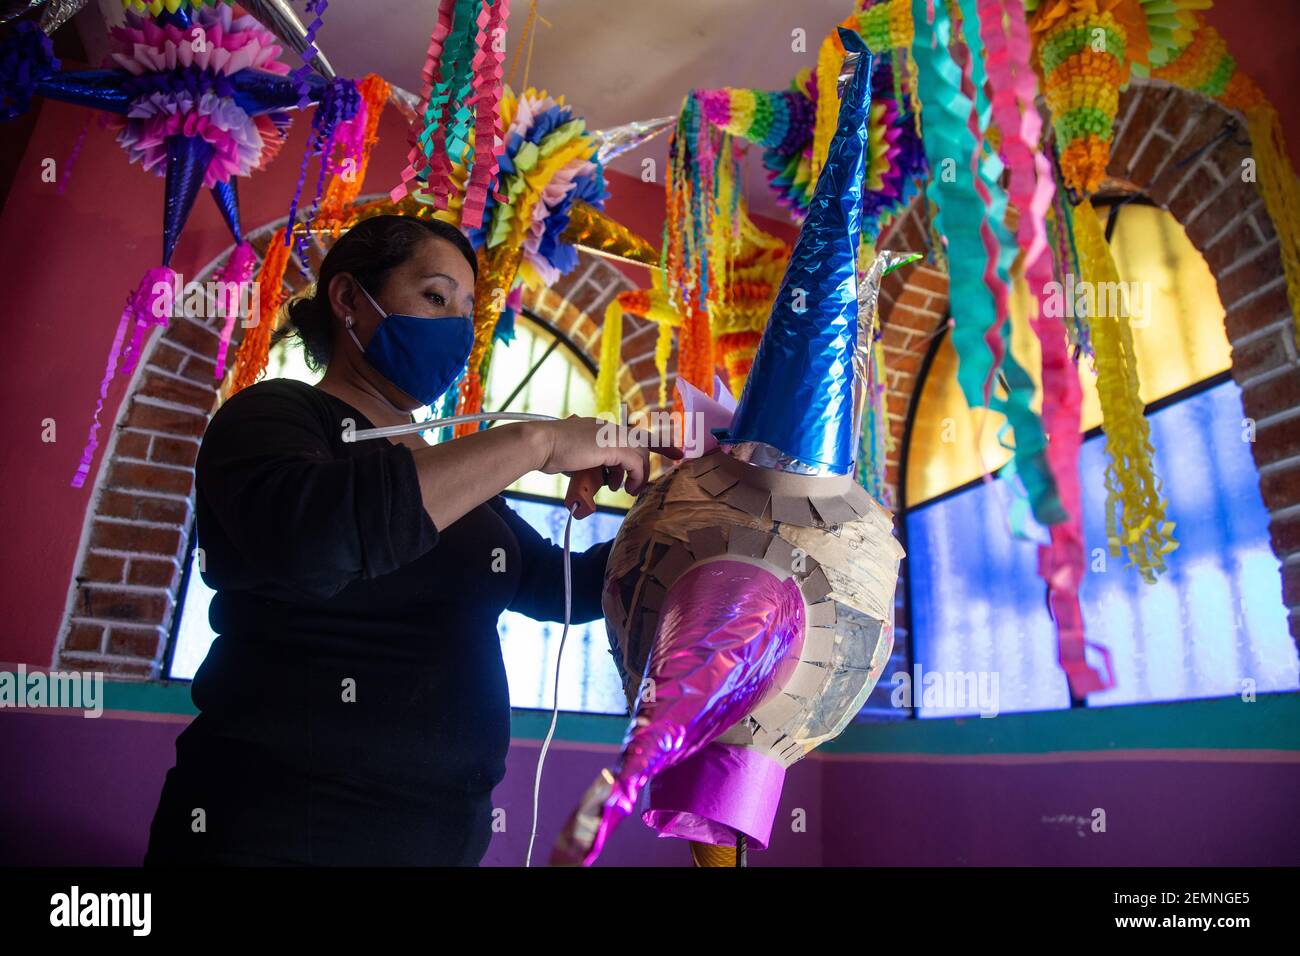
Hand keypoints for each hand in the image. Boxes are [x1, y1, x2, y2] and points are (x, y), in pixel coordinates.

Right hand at [531, 415, 681, 497]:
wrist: (541, 444)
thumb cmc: (551, 452)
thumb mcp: (576, 456)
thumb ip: (592, 462)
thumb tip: (601, 476)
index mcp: (601, 427)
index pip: (636, 433)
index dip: (660, 443)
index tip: (678, 452)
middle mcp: (609, 428)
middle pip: (644, 443)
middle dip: (657, 458)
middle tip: (648, 479)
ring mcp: (612, 435)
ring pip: (640, 455)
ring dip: (638, 476)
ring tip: (628, 490)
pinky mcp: (613, 447)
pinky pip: (635, 465)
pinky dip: (634, 478)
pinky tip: (625, 488)